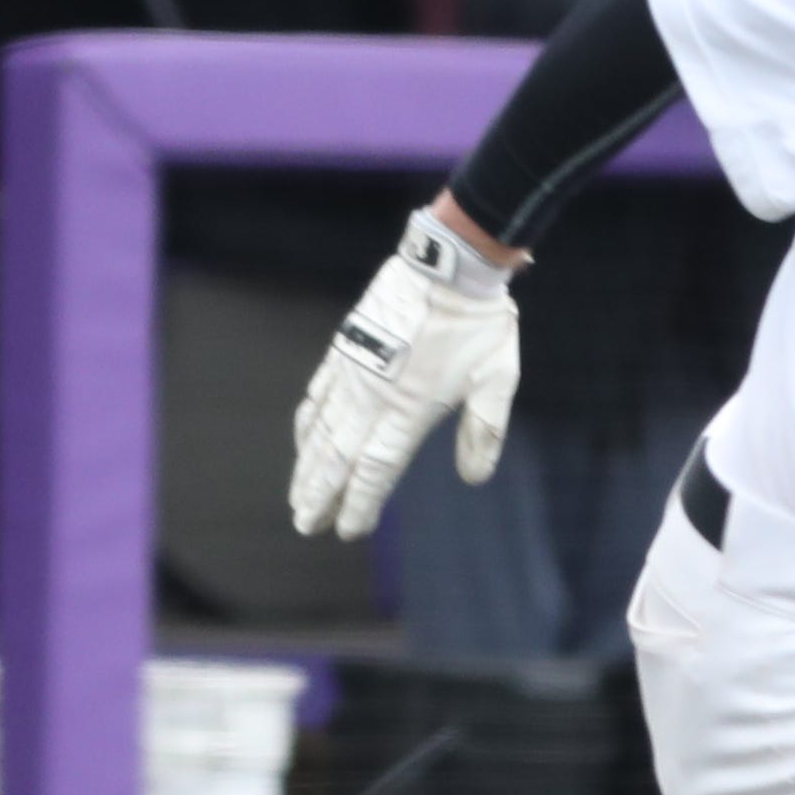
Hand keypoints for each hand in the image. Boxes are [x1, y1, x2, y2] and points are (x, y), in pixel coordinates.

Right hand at [286, 204, 524, 538]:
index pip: (378, 469)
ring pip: (322, 430)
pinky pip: (318, 395)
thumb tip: (474, 478)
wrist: (449, 265)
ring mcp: (353, 372)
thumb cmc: (479, 325)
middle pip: (339, 457)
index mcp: (411, 409)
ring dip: (307, 467)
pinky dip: (308, 424)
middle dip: (320, 495)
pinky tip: (303, 443)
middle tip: (305, 525)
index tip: (348, 529)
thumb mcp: (497, 380)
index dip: (361, 502)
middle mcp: (374, 397)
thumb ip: (484, 431)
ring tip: (297, 497)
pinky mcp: (344, 349)